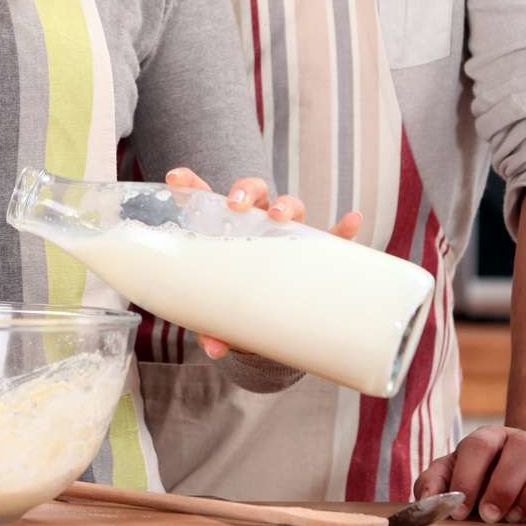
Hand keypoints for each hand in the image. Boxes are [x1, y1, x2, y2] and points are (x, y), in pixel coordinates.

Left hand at [165, 167, 361, 358]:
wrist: (271, 324)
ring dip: (286, 205)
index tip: (175, 178)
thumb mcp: (224, 316)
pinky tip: (350, 221)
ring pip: (290, 206)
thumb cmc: (239, 306)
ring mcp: (287, 234)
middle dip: (245, 190)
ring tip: (279, 216)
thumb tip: (214, 347)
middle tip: (236, 205)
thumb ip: (214, 328)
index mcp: (225, 228)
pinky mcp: (316, 251)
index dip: (191, 184)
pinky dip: (342, 229)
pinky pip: (332, 237)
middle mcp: (256, 222)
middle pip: (252, 191)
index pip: (206, 198)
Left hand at [413, 424, 525, 523]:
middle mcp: (525, 441)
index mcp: (491, 436)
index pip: (478, 445)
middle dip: (502, 486)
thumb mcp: (456, 470)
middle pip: (519, 450)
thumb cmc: (487, 471)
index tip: (460, 509)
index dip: (467, 476)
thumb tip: (425, 499)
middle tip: (489, 516)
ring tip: (515, 518)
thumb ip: (435, 481)